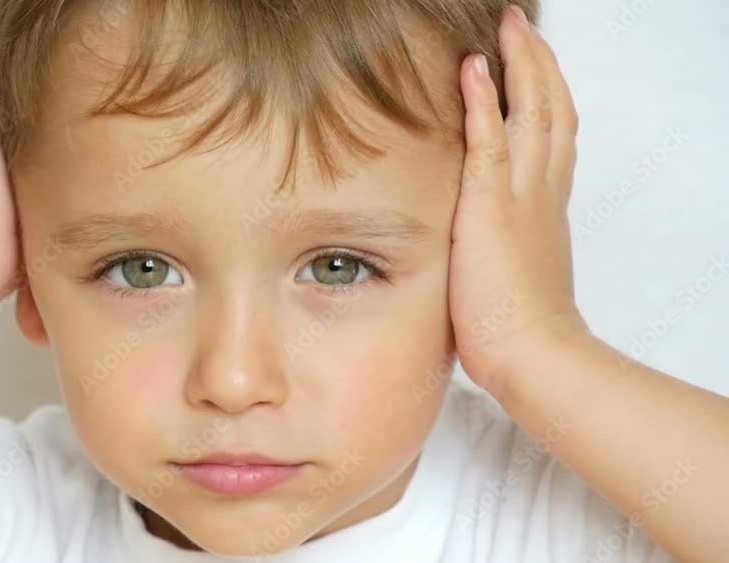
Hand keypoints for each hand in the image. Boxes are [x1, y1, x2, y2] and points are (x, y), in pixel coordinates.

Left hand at [449, 6, 586, 393]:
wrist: (533, 355)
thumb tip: (484, 248)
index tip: (534, 70)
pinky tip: (473, 68)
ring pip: (532, 113)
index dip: (546, 97)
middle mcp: (541, 192)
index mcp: (545, 207)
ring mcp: (520, 197)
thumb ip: (505, 247)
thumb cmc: (519, 329)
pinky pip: (489, 141)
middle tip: (522, 29)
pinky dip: (482, 101)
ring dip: (520, 65)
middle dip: (538, 64)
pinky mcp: (491, 209)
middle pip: (552, 110)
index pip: (553, 137)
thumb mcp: (514, 274)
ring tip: (507, 29)